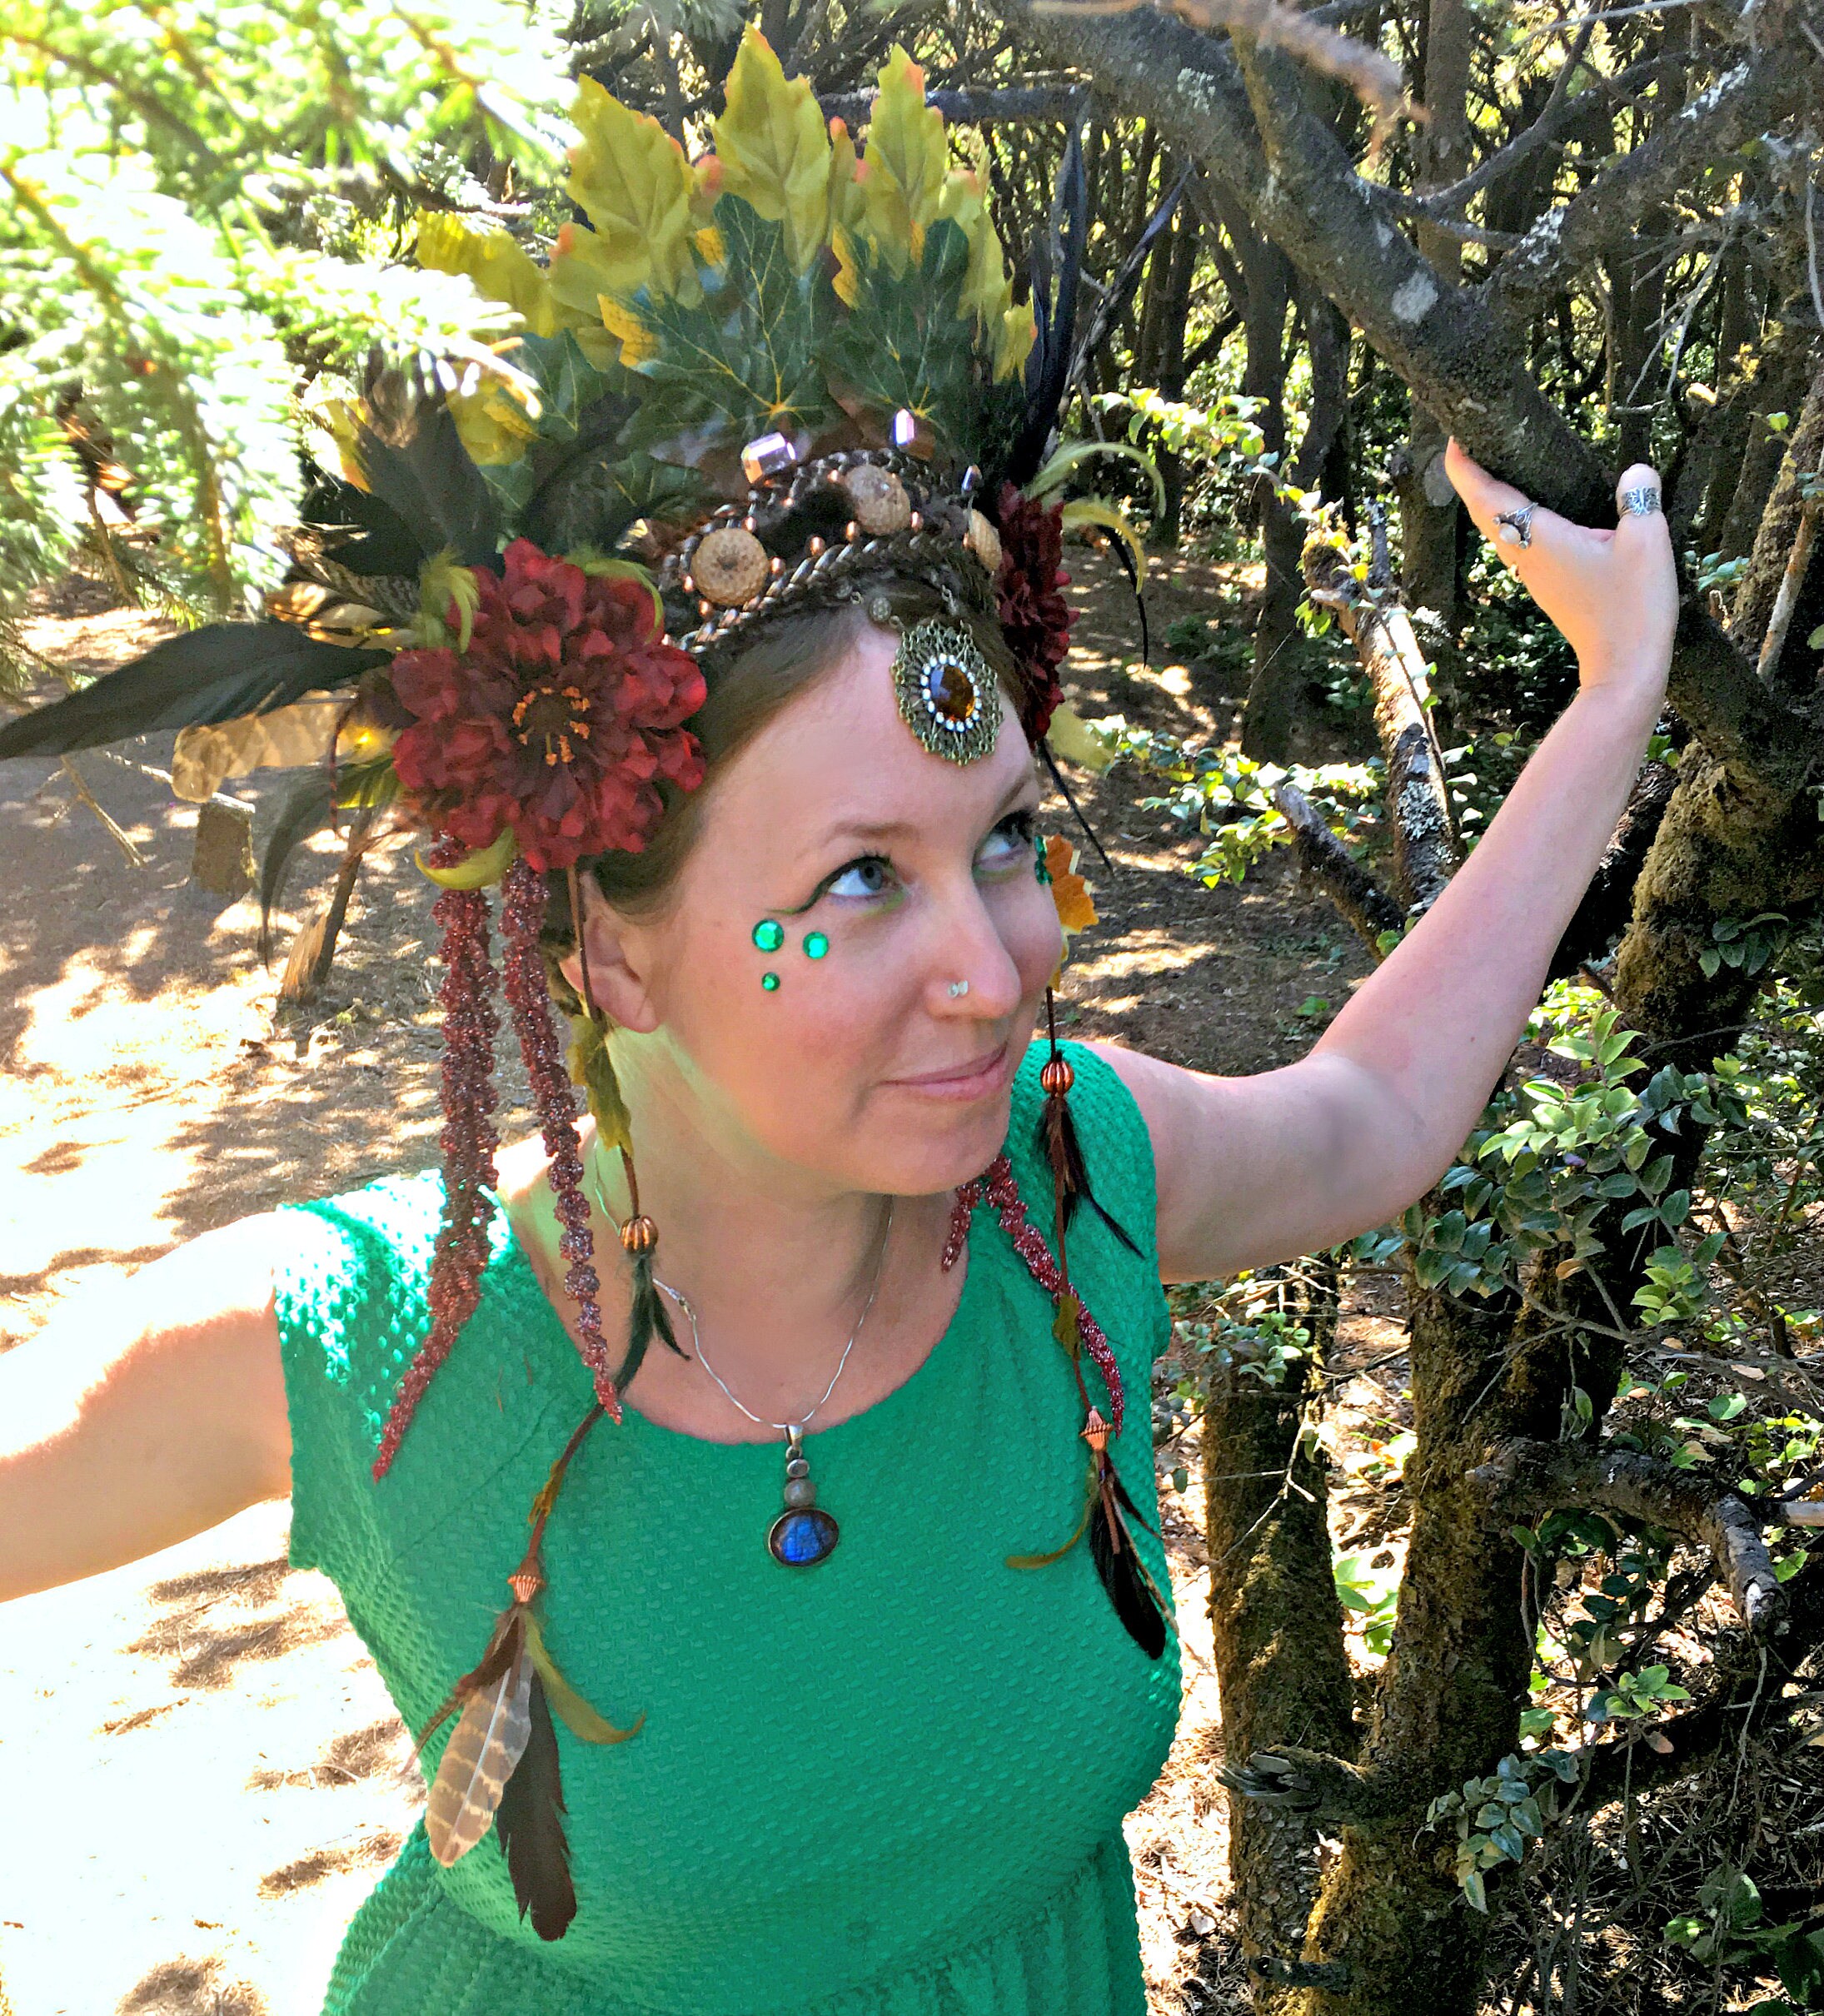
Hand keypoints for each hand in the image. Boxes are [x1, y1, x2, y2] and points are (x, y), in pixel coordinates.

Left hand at [1444, 439, 1677, 698]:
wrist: (1626, 668)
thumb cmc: (1633, 607)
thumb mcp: (1647, 541)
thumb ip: (1638, 498)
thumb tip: (1634, 469)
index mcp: (1538, 540)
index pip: (1488, 496)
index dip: (1465, 467)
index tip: (1454, 439)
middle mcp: (1525, 556)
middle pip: (1485, 511)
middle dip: (1473, 476)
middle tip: (1471, 441)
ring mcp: (1533, 574)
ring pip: (1500, 529)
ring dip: (1491, 498)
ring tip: (1496, 465)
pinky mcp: (1547, 585)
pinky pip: (1520, 542)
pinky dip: (1514, 517)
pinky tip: (1533, 507)